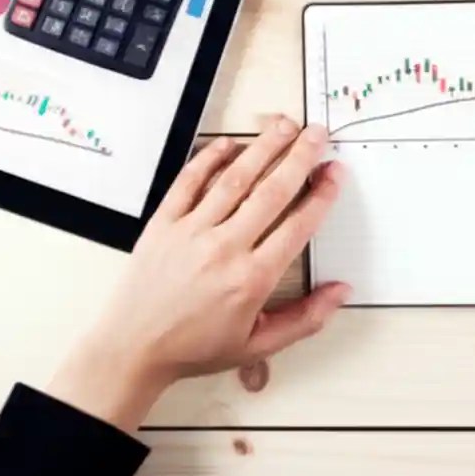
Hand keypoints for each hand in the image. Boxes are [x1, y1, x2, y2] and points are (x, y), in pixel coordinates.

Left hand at [48, 116, 350, 432]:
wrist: (133, 349)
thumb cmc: (194, 348)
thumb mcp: (259, 344)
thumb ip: (306, 318)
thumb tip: (340, 291)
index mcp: (251, 279)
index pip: (297, 225)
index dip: (321, 195)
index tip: (334, 173)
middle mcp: (224, 249)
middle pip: (271, 192)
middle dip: (299, 158)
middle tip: (317, 134)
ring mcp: (191, 232)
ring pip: (234, 179)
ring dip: (262, 148)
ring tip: (284, 126)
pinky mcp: (164, 224)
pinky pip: (189, 182)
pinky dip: (209, 159)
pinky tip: (229, 143)